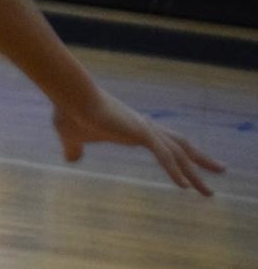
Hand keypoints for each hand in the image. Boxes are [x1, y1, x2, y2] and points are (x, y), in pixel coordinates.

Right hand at [51, 90, 222, 195]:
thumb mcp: (71, 137)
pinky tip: (184, 186)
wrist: (70, 96)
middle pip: (182, 146)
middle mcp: (146, 128)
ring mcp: (145, 129)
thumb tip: (71, 159)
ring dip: (196, 173)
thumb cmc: (70, 112)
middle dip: (201, 160)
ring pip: (179, 153)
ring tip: (209, 192)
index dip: (179, 154)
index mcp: (134, 128)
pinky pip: (164, 156)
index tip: (190, 164)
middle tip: (220, 170)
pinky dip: (175, 170)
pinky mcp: (140, 132)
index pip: (165, 142)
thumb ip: (74, 148)